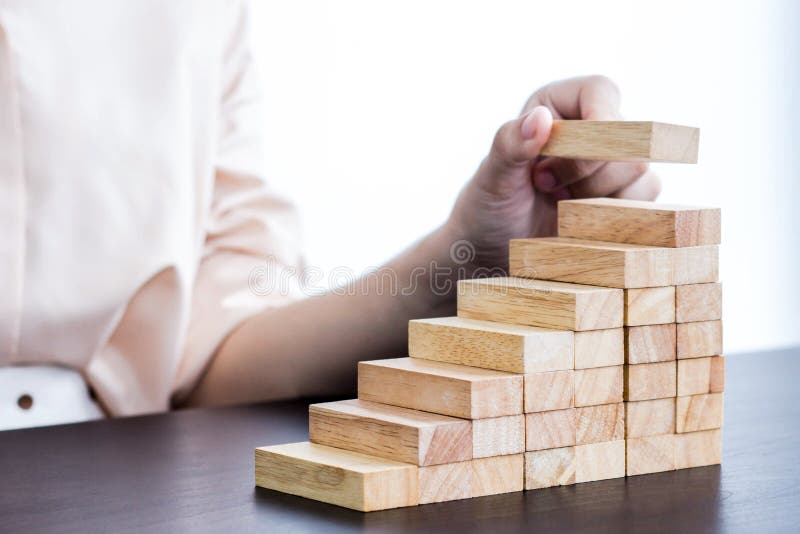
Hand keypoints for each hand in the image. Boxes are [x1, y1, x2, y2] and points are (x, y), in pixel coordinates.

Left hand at [445, 75, 660, 270]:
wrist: (493, 250)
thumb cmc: (488, 207)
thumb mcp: (492, 178)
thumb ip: (510, 145)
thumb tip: (540, 119)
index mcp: (557, 106)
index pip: (601, 91)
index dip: (599, 119)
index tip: (570, 153)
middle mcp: (591, 129)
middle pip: (628, 138)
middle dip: (586, 171)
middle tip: (544, 186)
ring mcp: (611, 166)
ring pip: (640, 173)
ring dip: (596, 199)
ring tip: (558, 207)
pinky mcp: (623, 200)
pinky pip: (643, 204)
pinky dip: (611, 219)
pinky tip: (578, 225)